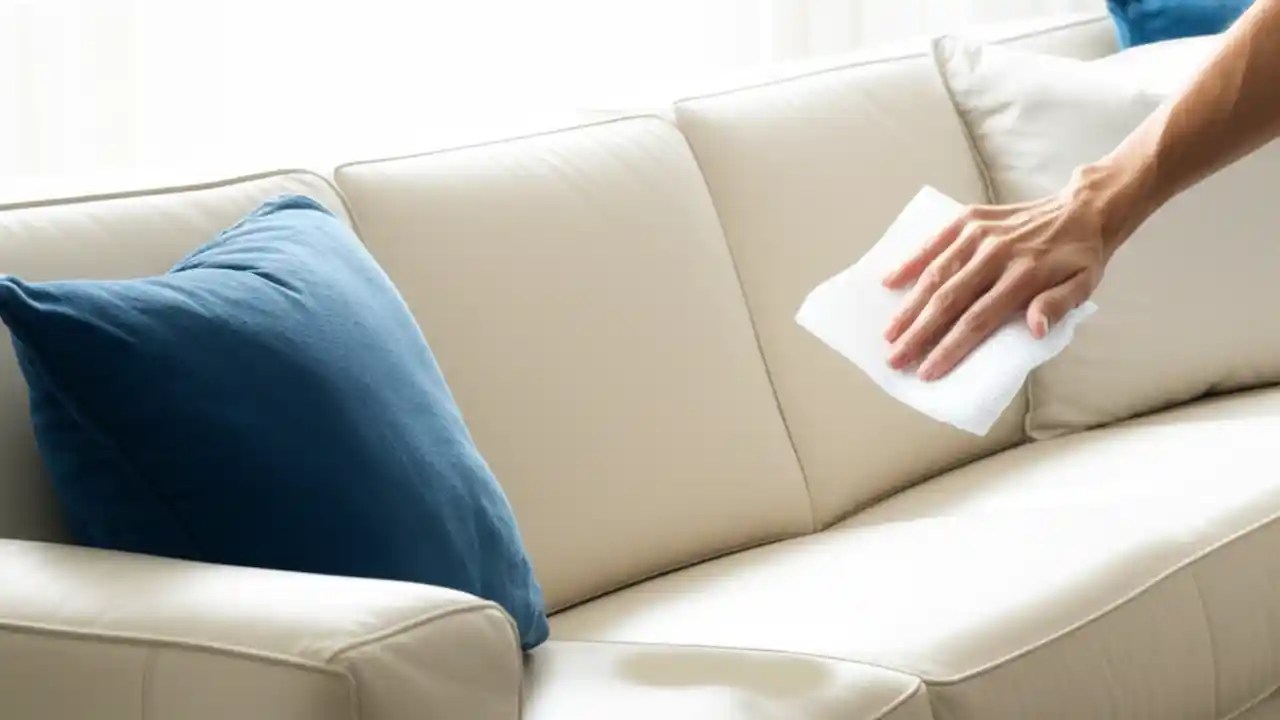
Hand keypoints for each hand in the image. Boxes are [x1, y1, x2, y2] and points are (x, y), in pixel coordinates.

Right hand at [882, 180, 1117, 380]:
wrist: (1082, 209)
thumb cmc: (1079, 258)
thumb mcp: (1084, 286)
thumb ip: (1059, 306)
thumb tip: (1036, 329)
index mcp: (1025, 275)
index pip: (979, 319)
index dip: (950, 347)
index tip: (927, 371)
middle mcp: (997, 253)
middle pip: (950, 300)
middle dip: (919, 333)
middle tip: (895, 359)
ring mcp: (980, 234)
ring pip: (937, 274)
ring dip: (910, 306)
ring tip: (889, 334)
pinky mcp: (969, 219)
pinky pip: (934, 242)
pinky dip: (910, 262)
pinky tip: (890, 283)